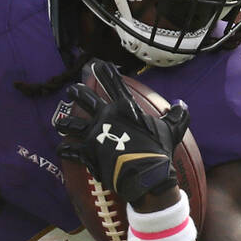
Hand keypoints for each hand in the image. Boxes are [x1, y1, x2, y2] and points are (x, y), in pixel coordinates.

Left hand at [54, 60, 189, 208]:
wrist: (144, 176)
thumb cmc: (158, 152)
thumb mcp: (172, 130)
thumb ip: (176, 116)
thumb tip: (181, 105)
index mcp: (124, 108)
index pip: (113, 83)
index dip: (104, 72)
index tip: (96, 64)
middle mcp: (105, 118)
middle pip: (85, 99)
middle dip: (77, 93)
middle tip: (71, 90)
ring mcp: (94, 135)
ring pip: (72, 125)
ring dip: (64, 123)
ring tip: (58, 123)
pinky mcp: (87, 153)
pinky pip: (71, 150)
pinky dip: (65, 150)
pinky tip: (61, 149)